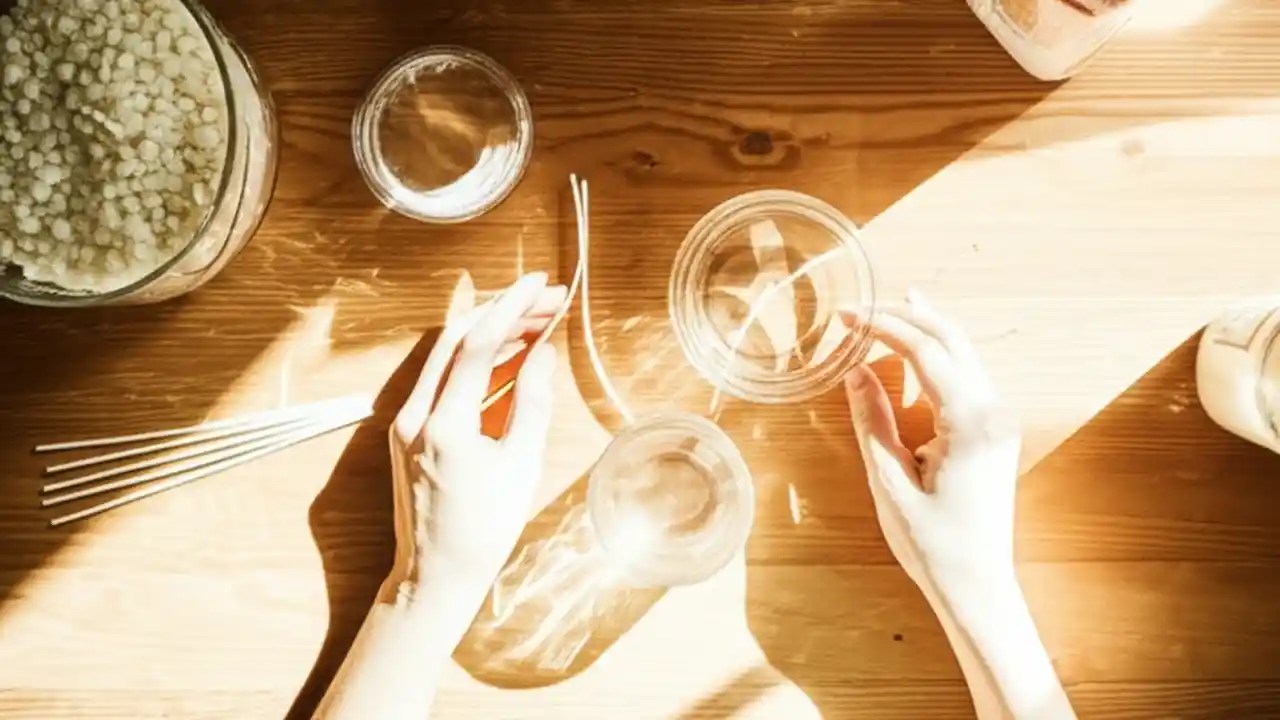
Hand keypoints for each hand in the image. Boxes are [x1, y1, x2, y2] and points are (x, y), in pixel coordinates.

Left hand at [387, 272, 566, 604]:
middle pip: (458, 340)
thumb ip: (532, 402)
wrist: (436, 574)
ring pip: (448, 357)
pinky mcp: (408, 431)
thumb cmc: (483, 529)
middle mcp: (415, 415)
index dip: (511, 308)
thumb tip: (543, 353)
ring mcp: (406, 422)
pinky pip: (443, 381)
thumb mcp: (520, 464)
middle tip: (546, 300)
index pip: (476, 344)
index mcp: (443, 425)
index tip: (540, 285)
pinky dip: (476, 364)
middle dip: (503, 313)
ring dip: (492, 336)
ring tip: (537, 325)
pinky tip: (510, 358)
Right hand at [844, 291, 1020, 598]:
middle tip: (864, 305)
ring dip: (927, 329)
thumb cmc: (933, 544)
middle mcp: (994, 412)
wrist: (978, 586)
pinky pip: (968, 376)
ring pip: (964, 354)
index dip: (883, 327)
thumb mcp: (890, 482)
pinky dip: (941, 354)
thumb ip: (873, 421)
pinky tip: (923, 344)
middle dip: (907, 317)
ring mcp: (1000, 421)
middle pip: (952, 341)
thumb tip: (855, 371)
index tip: (847, 315)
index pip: (925, 352)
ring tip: (895, 305)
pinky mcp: (995, 432)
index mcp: (970, 423)